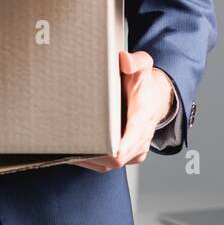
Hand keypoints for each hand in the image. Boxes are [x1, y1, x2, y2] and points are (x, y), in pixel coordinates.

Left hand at [70, 51, 173, 171]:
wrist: (157, 97)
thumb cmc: (145, 83)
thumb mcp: (143, 66)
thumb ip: (135, 62)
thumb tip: (123, 60)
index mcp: (142, 118)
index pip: (131, 139)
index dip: (114, 147)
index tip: (98, 149)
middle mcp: (141, 138)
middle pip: (117, 157)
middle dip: (93, 153)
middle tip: (67, 146)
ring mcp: (135, 150)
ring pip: (110, 164)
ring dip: (90, 159)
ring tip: (65, 150)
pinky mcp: (129, 155)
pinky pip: (109, 164)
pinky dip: (92, 161)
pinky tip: (74, 153)